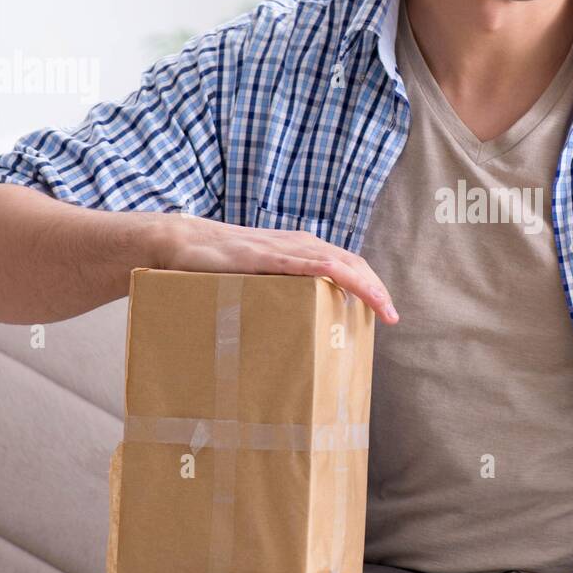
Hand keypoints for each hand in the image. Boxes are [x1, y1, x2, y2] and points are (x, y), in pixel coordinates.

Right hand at [150, 212, 398, 323]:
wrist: (180, 245)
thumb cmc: (217, 267)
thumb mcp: (257, 281)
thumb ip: (279, 295)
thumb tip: (296, 327)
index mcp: (300, 249)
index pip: (347, 265)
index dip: (370, 284)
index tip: (385, 310)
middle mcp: (299, 244)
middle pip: (352, 263)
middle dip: (376, 289)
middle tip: (391, 316)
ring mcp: (284, 248)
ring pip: (338, 262)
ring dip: (366, 284)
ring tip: (383, 309)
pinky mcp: (266, 256)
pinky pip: (308, 262)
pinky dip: (333, 271)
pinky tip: (348, 283)